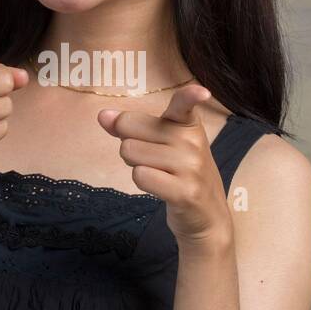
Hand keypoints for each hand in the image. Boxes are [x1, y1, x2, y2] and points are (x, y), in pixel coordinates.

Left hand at [96, 83, 232, 247]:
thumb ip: (131, 127)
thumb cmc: (179, 173)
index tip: (202, 93)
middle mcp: (192, 141)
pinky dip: (141, 181)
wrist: (207, 215)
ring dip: (134, 165)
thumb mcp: (161, 144)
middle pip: (129, 128)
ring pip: (130, 152)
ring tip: (158, 173)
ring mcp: (191, 167)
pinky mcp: (185, 191)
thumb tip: (103, 115)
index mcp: (188, 124)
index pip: (186, 104)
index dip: (191, 96)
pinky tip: (160, 186)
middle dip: (129, 144)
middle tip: (152, 159)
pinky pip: (140, 175)